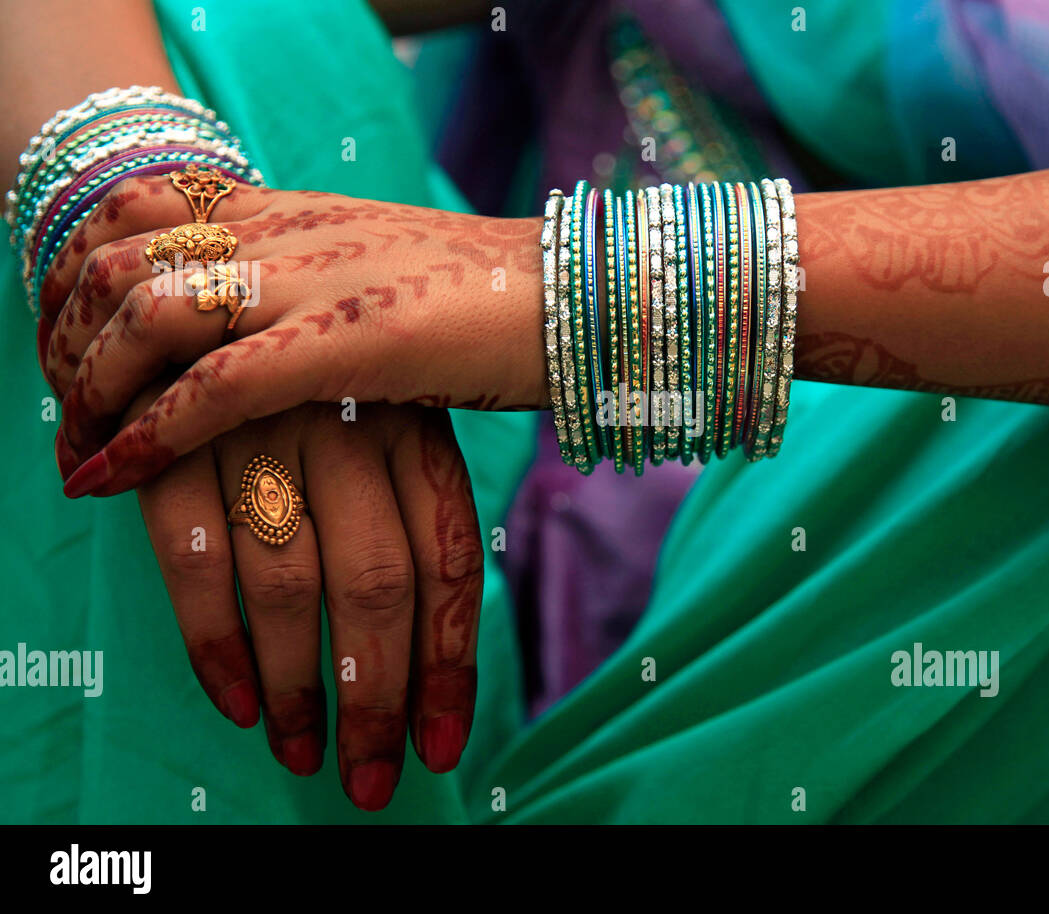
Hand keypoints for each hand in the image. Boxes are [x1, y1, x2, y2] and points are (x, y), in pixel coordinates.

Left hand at [40, 176, 546, 494]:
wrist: (572, 295)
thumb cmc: (486, 296)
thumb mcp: (374, 268)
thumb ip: (307, 279)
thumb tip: (262, 320)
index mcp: (288, 208)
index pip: (137, 208)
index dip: (80, 270)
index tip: (67, 338)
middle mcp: (285, 229)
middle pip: (121, 256)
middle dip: (65, 333)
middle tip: (60, 403)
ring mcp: (313, 279)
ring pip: (150, 313)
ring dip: (93, 384)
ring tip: (78, 446)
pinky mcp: (345, 340)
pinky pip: (216, 385)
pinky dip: (152, 431)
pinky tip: (115, 469)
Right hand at [131, 396, 482, 810]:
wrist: (201, 281)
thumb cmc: (317, 384)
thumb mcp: (387, 419)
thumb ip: (408, 513)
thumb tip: (430, 660)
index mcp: (416, 424)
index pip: (449, 561)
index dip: (448, 663)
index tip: (440, 746)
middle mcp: (347, 425)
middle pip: (378, 585)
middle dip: (376, 696)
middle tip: (370, 775)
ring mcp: (259, 428)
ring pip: (291, 585)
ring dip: (299, 686)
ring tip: (302, 752)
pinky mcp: (175, 439)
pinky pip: (197, 562)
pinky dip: (216, 643)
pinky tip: (238, 703)